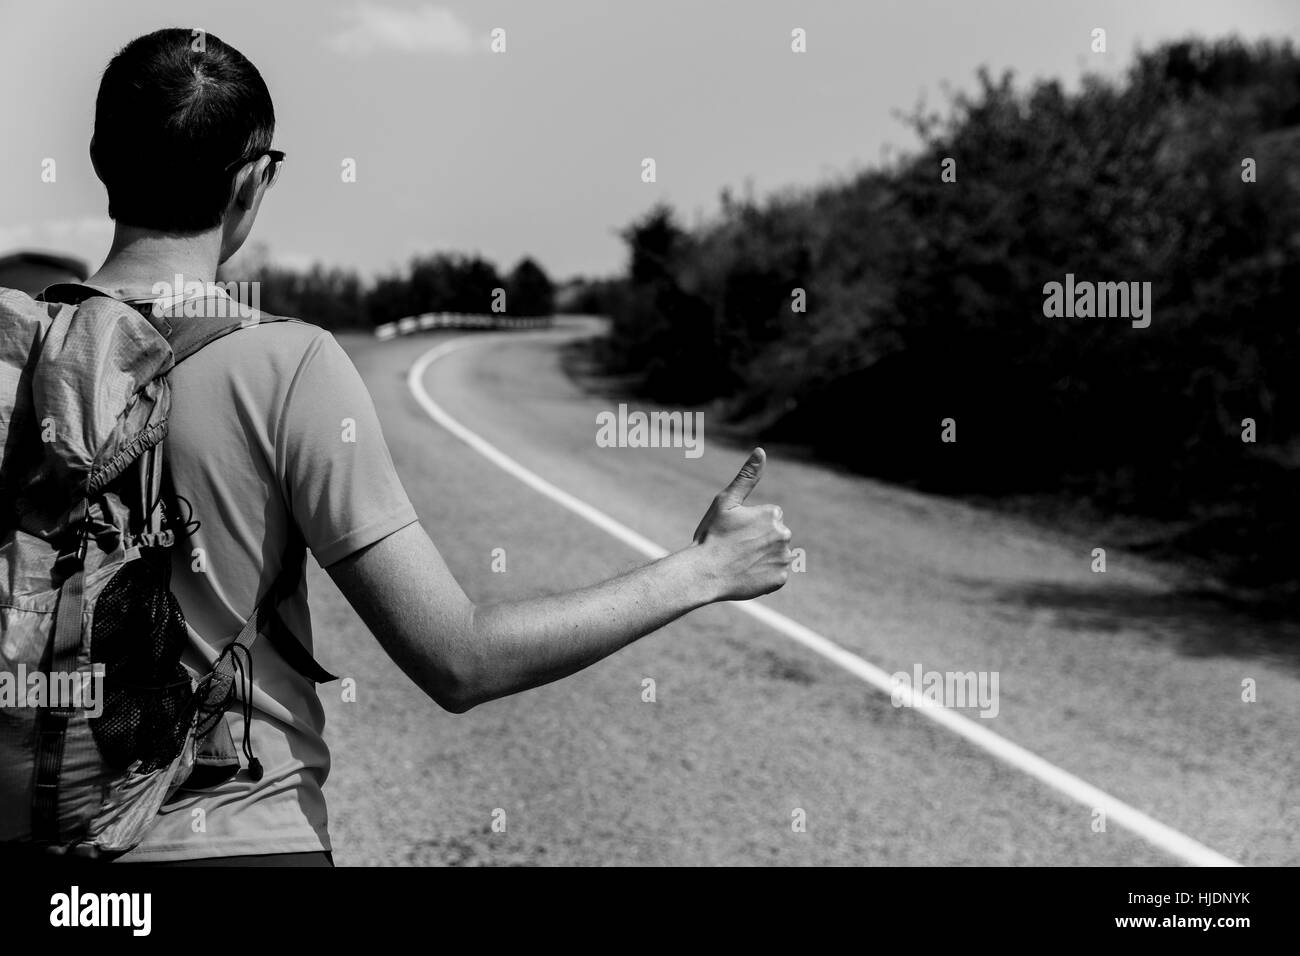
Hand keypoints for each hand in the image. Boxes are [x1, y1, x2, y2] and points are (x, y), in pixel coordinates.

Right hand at [691, 448, 793, 600]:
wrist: (704, 573)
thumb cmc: (712, 535)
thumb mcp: (726, 502)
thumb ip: (747, 477)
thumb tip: (761, 451)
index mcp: (773, 514)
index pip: (769, 517)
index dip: (750, 524)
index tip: (734, 532)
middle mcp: (784, 534)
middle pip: (774, 535)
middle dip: (759, 540)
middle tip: (735, 548)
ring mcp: (783, 558)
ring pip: (775, 554)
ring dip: (763, 557)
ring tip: (740, 562)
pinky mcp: (780, 579)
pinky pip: (775, 575)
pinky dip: (764, 575)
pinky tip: (747, 574)